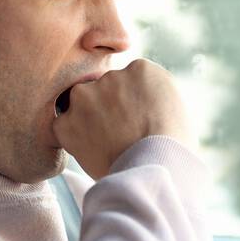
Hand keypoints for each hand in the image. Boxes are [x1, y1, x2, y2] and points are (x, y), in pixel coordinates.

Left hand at [52, 58, 196, 179]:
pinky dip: (74, 139)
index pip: (129, 81)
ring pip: (83, 104)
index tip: (140, 122)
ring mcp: (86, 96)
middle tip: (124, 135)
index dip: (133, 104)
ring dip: (90, 119)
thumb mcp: (175, 108)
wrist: (158, 171)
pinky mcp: (67, 121)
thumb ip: (150, 95)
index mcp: (143, 70)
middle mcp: (112, 75)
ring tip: (111, 145)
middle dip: (110, 108)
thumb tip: (134, 102)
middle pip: (104, 89)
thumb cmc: (174, 147)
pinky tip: (96, 152)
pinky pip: (65, 127)